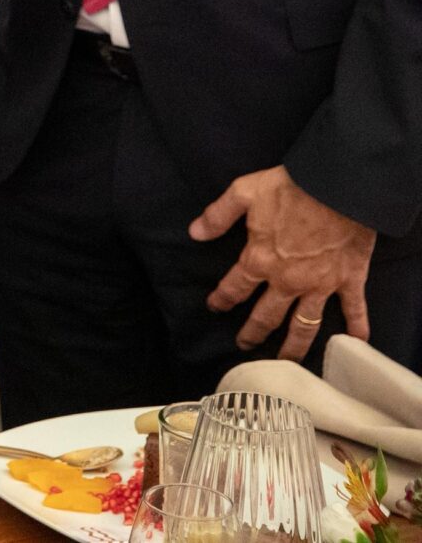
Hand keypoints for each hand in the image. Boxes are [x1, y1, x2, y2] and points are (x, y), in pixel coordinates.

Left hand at [193, 166, 377, 360]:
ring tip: (287, 362)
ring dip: (296, 346)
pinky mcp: (348, 281)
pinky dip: (357, 328)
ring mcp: (319, 285)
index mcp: (260, 260)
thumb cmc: (290, 189)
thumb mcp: (244, 192)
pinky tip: (357, 344)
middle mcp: (288, 281)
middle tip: (244, 346)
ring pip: (305, 324)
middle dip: (253, 333)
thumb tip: (194, 233)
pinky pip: (353, 309)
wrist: (339, 189)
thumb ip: (218, 215)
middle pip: (267, 315)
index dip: (222, 299)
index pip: (234, 287)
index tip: (214, 307)